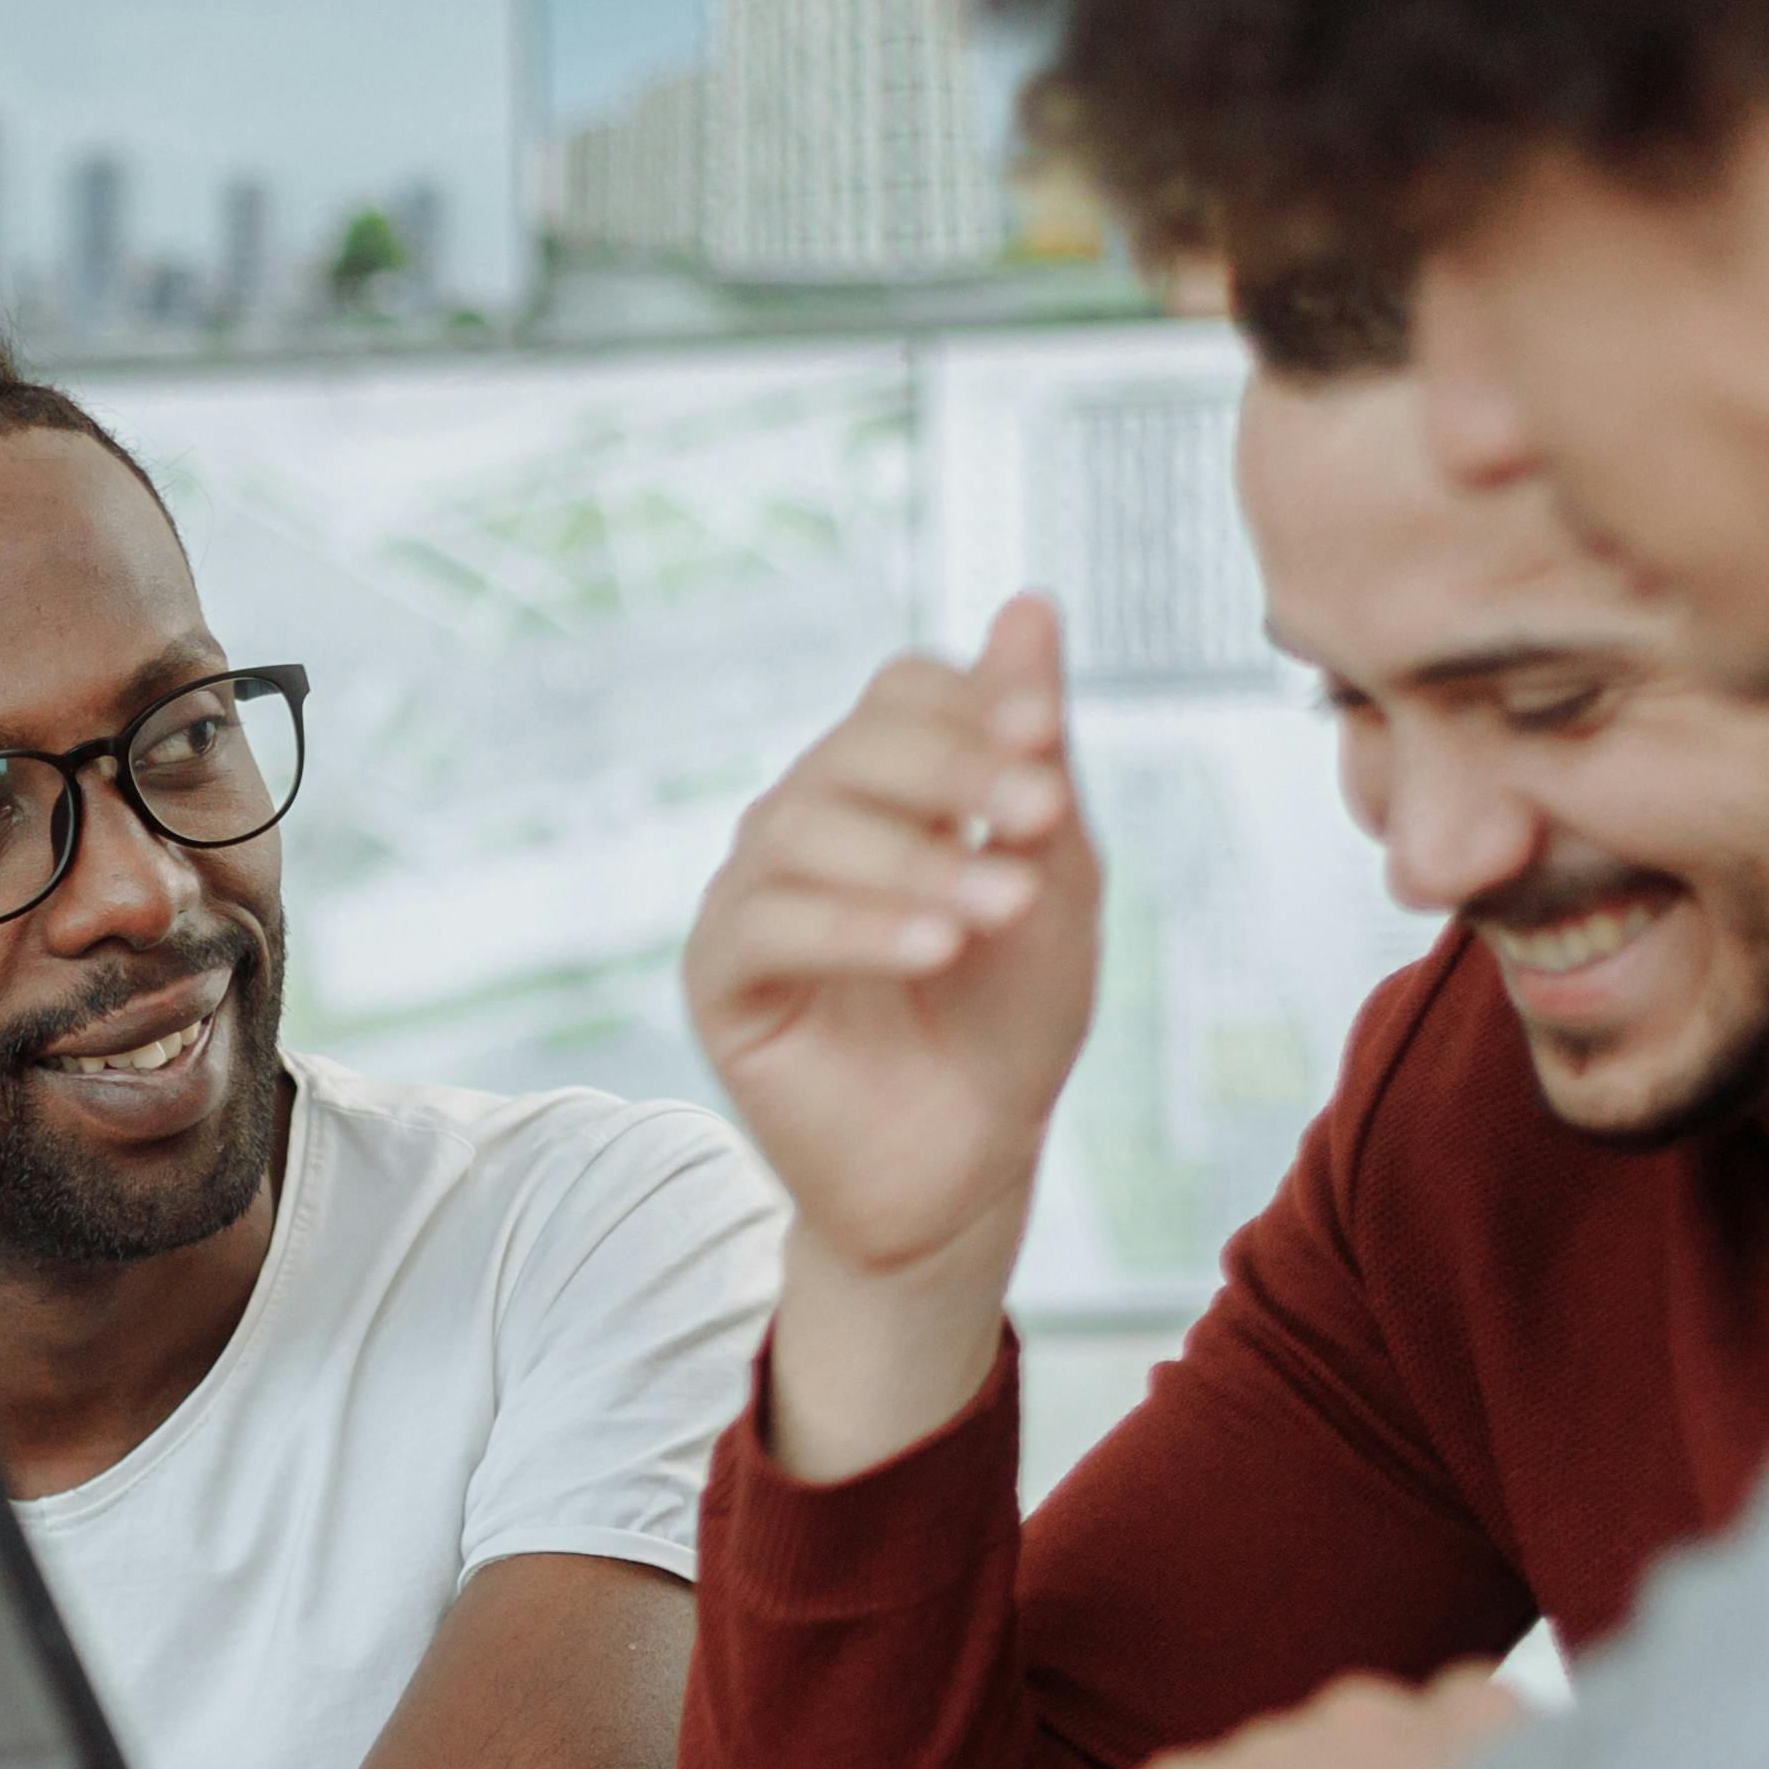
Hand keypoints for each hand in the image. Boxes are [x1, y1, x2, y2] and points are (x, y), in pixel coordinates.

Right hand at [686, 598, 1105, 1481]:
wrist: (967, 1168)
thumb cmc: (1009, 1022)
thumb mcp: (1050, 874)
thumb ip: (1033, 749)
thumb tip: (1030, 600)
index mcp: (878, 789)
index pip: (900, 695)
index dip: (970, 705)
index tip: (1047, 742)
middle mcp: (800, 825)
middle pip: (849, 748)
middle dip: (952, 773)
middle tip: (1041, 820)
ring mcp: (750, 897)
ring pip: (804, 828)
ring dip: (916, 861)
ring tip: (1002, 911)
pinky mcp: (718, 980)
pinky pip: (767, 924)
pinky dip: (856, 926)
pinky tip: (933, 951)